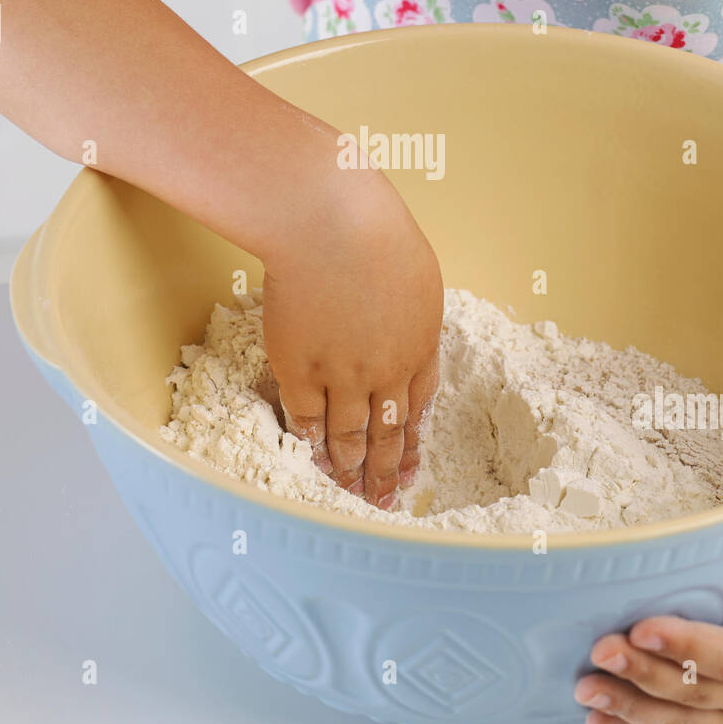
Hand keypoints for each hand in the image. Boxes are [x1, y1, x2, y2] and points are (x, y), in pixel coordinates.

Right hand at [262, 166, 442, 507]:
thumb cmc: (375, 230)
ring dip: (350, 468)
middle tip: (384, 497)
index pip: (418, 402)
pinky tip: (312, 459)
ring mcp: (344, 375)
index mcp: (421, 343)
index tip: (409, 458)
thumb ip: (411, 308)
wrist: (332, 226)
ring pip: (350, 434)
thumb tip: (401, 322)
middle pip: (389, 429)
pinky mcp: (301, 370)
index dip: (411, 435)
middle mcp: (388, 370)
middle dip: (386, 468)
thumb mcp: (417, 271)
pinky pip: (306, 418)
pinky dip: (310, 442)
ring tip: (351, 491)